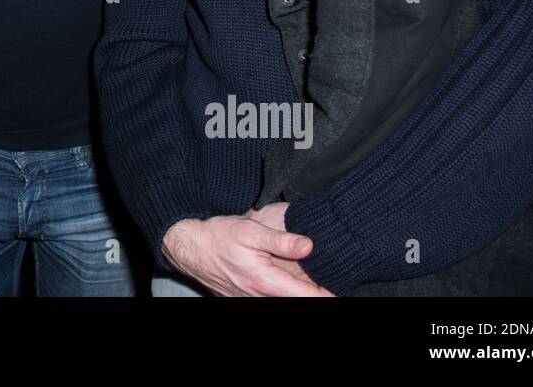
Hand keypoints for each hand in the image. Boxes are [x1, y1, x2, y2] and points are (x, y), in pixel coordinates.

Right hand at [162, 213, 335, 296]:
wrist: (190, 248)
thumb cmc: (219, 237)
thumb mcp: (250, 231)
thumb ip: (281, 240)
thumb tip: (310, 245)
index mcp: (266, 282)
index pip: (308, 297)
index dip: (328, 294)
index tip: (342, 285)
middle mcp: (261, 298)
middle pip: (298, 300)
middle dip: (316, 290)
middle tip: (333, 277)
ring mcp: (253, 301)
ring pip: (285, 299)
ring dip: (299, 290)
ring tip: (314, 277)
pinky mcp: (247, 299)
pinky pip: (271, 298)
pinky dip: (284, 290)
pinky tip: (288, 277)